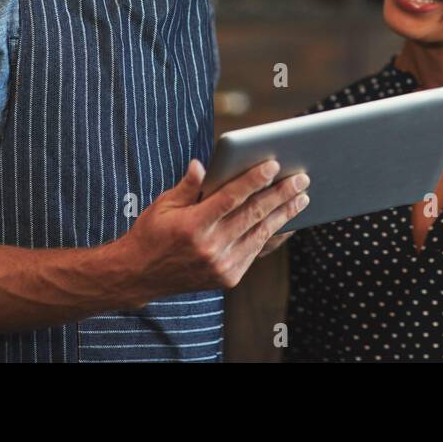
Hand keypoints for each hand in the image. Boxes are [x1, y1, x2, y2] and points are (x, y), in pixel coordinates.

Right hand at [113, 158, 308, 304]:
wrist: (140, 276)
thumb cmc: (152, 233)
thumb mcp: (163, 205)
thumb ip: (188, 186)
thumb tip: (202, 164)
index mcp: (193, 225)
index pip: (231, 198)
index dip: (254, 180)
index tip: (274, 164)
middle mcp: (210, 247)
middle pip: (253, 214)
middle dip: (281, 194)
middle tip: (302, 178)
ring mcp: (221, 265)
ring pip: (261, 233)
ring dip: (284, 214)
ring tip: (302, 197)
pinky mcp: (228, 277)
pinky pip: (257, 251)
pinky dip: (275, 235)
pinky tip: (289, 222)